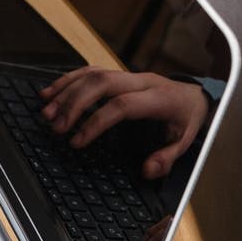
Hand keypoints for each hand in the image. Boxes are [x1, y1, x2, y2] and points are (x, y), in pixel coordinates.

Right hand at [40, 67, 208, 177]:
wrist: (195, 95)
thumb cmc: (186, 119)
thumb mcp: (186, 142)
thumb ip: (167, 157)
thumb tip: (148, 170)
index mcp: (158, 98)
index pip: (121, 105)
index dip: (96, 122)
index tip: (77, 141)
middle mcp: (141, 81)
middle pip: (102, 83)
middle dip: (74, 104)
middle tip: (56, 127)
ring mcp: (128, 75)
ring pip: (93, 74)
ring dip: (66, 92)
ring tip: (46, 113)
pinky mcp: (119, 75)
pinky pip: (90, 71)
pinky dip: (68, 80)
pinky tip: (50, 93)